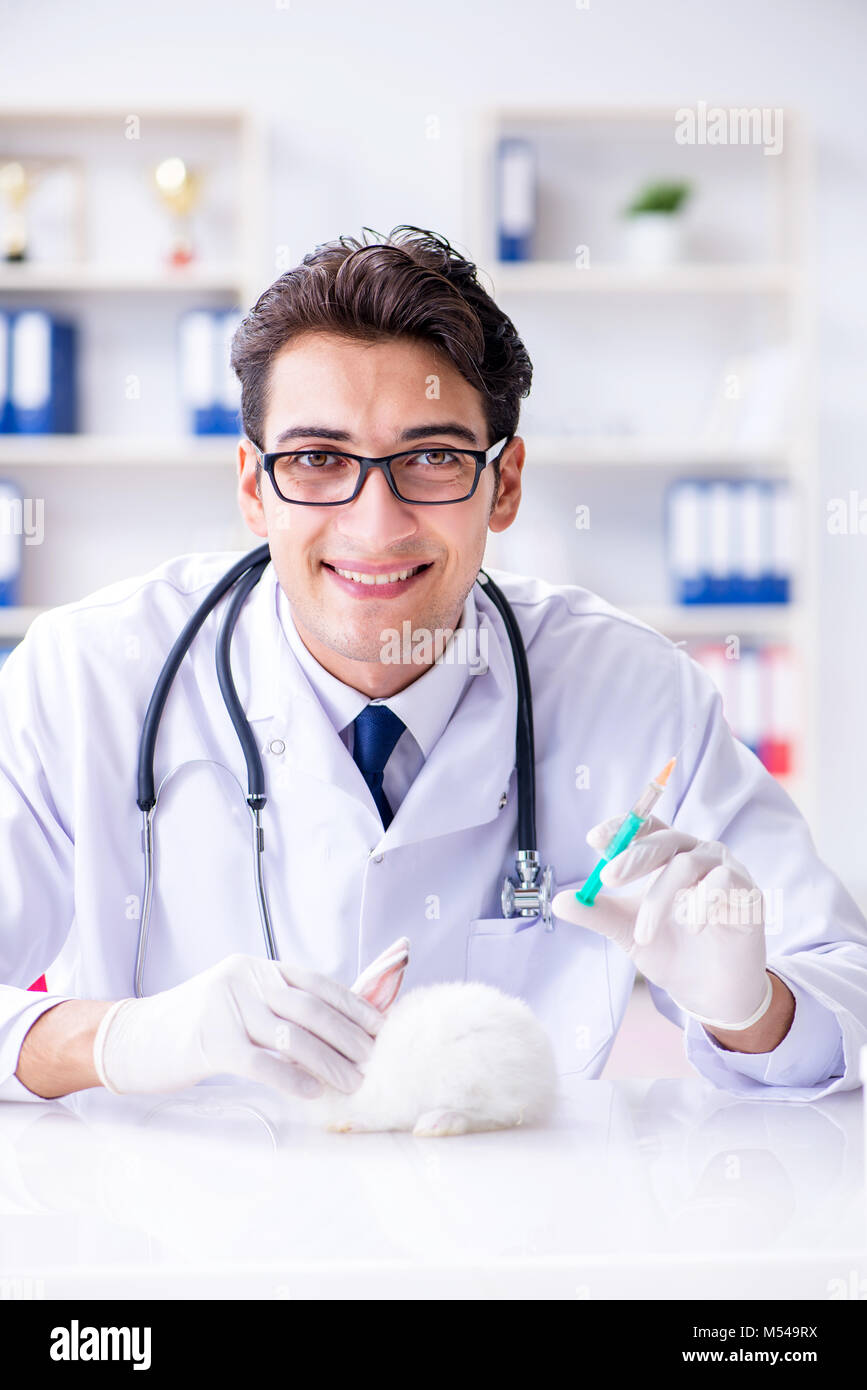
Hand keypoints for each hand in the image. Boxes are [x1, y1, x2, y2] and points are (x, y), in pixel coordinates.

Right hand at [93, 953, 389, 1098]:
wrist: (133, 1038)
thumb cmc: (196, 1027)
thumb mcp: (240, 1004)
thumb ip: (281, 1009)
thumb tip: (340, 1028)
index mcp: (256, 967)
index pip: (316, 983)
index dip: (353, 1005)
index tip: (381, 1027)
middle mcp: (243, 979)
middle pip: (310, 1009)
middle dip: (349, 1036)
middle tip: (374, 1060)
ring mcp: (225, 1008)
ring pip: (291, 1036)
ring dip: (330, 1062)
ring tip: (353, 1082)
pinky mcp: (209, 1041)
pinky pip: (261, 1063)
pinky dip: (292, 1079)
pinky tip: (314, 1093)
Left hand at [552, 814, 772, 1028]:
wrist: (710, 993)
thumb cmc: (671, 952)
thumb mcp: (628, 932)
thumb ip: (598, 914)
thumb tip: (558, 901)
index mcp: (668, 854)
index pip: (645, 827)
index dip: (621, 827)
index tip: (593, 839)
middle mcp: (697, 853)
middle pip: (664, 839)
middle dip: (634, 855)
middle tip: (608, 877)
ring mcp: (725, 869)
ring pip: (686, 866)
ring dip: (659, 900)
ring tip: (644, 935)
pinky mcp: (747, 891)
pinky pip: (723, 883)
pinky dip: (702, 903)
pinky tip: (692, 926)